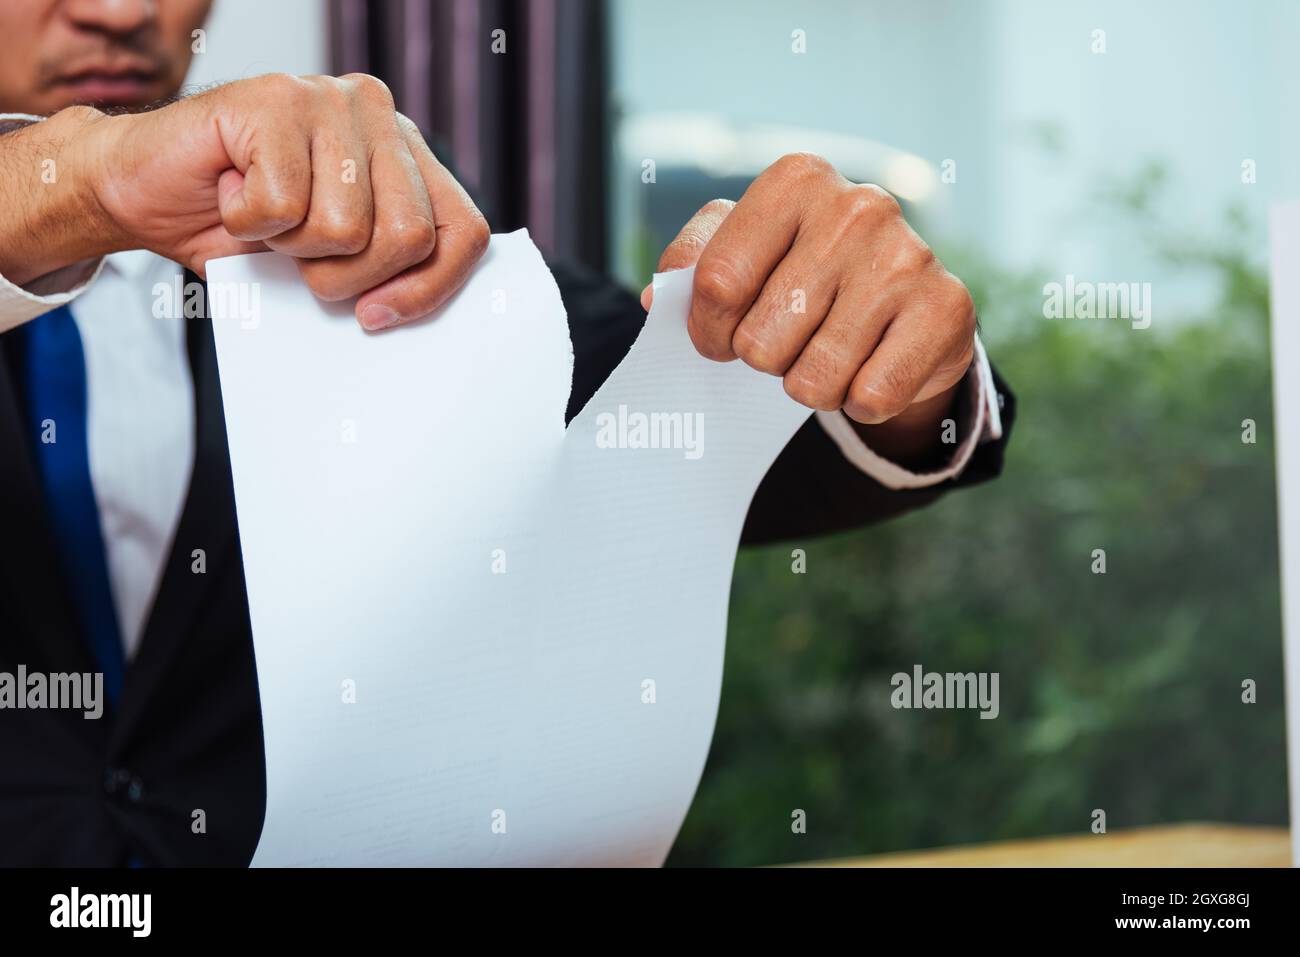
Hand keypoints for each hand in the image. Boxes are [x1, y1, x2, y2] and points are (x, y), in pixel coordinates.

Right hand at [79, 73, 488, 330]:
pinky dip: (246, 223)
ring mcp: (329, 100)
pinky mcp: (276, 99)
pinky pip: (284, 207)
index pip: (464, 231)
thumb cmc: (240, 232)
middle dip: (348, 275)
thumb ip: (384, 271)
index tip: (377, 316)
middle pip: (410, 236)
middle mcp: (379, 116)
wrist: (141, 192)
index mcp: (407, 154)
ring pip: (346, 228)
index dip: (430, 289)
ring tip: (265, 217)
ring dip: (291, 246)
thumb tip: (410, 316)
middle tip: (299, 258)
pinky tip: (232, 191)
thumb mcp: (329, 263)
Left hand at [646, 153, 974, 446]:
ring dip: (811, 384)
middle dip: (765, 359)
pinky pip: (869, 397)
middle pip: (760, 340)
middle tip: (791, 339)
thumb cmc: (805, 275)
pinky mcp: (947, 309)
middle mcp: (857, 207)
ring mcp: (908, 256)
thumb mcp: (743, 251)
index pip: (715, 282)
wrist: (904, 303)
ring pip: (812, 379)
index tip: (717, 338)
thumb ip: (693, 265)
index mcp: (796, 180)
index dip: (705, 330)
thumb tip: (661, 300)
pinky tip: (872, 366)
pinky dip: (860, 401)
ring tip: (831, 352)